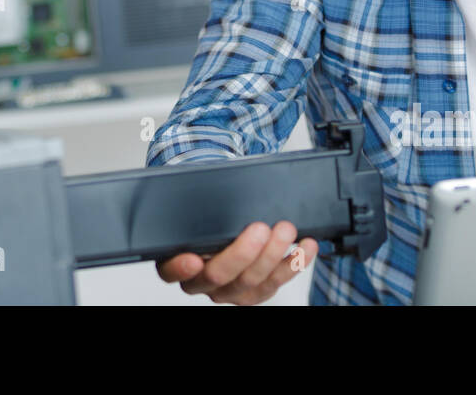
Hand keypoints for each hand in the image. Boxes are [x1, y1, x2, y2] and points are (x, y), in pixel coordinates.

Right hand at [155, 221, 317, 304]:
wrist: (227, 226)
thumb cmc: (209, 217)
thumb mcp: (196, 207)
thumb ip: (198, 205)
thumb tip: (212, 183)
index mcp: (176, 260)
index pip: (171, 270)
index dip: (181, 267)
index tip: (194, 259)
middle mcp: (201, 282)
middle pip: (218, 276)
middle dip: (242, 252)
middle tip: (259, 229)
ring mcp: (228, 291)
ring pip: (250, 282)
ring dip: (272, 256)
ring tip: (286, 231)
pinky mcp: (254, 293)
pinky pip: (274, 284)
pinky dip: (293, 265)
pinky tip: (304, 247)